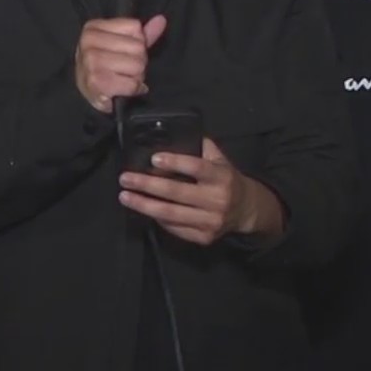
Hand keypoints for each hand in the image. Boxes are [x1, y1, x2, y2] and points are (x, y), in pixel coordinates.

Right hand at [75, 16, 167, 113]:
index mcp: (93, 28)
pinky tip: (120, 90)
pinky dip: (132, 90)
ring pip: (137, 65)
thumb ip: (143, 34)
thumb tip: (161, 19)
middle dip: (137, 63)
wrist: (88, 97)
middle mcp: (89, 41)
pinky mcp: (96, 81)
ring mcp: (91, 61)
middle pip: (138, 47)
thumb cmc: (105, 69)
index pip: (135, 27)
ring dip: (135, 77)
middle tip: (122, 71)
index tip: (122, 54)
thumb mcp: (121, 47)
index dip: (137, 43)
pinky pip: (133, 84)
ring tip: (121, 80)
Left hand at [119, 137, 284, 246]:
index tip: (154, 159)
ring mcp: (210, 221)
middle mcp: (217, 200)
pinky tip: (144, 209)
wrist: (246, 210)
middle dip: (147, 185)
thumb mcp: (220, 159)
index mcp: (221, 177)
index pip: (196, 168)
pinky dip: (157, 219)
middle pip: (176, 193)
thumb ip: (201, 147)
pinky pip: (175, 228)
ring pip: (170, 214)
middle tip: (125, 179)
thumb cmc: (226, 180)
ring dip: (144, 205)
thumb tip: (173, 134)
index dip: (175, 163)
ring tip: (125, 196)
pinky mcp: (203, 237)